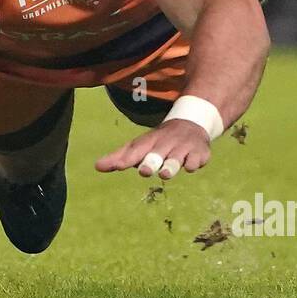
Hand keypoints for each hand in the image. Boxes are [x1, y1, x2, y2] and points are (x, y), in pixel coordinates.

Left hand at [95, 119, 211, 179]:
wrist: (191, 123)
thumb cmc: (159, 141)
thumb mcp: (141, 146)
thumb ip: (120, 157)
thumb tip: (97, 167)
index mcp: (149, 142)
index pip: (136, 149)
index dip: (127, 158)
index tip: (118, 166)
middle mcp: (165, 143)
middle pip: (157, 153)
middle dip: (151, 162)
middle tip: (143, 171)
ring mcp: (183, 147)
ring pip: (177, 158)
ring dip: (171, 165)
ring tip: (165, 174)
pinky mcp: (199, 153)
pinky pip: (197, 159)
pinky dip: (193, 163)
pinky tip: (190, 166)